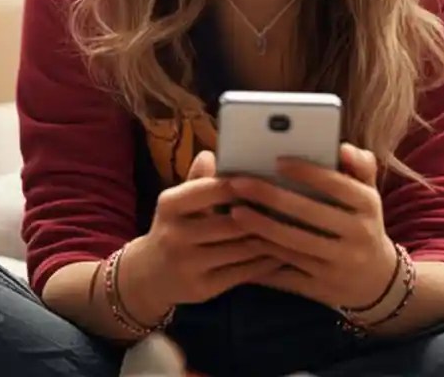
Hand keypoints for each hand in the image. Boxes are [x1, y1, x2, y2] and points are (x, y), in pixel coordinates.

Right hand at [118, 151, 280, 319]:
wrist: (148, 276)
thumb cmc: (174, 229)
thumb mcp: (178, 203)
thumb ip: (199, 180)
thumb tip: (214, 153)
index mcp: (170, 204)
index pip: (213, 189)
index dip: (245, 185)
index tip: (270, 179)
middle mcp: (175, 234)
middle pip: (234, 222)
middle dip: (265, 214)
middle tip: (295, 205)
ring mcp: (188, 264)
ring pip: (242, 249)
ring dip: (271, 238)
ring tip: (295, 227)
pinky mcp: (202, 288)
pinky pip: (243, 273)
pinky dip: (266, 262)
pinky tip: (282, 253)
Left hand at [228, 144, 398, 309]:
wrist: (378, 281)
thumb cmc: (363, 225)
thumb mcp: (368, 196)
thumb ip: (359, 167)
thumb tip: (343, 147)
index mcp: (368, 207)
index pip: (337, 185)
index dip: (307, 173)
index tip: (276, 161)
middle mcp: (358, 236)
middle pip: (308, 214)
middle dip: (270, 197)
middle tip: (238, 184)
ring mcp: (339, 265)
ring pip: (293, 245)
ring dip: (260, 228)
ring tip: (234, 212)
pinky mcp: (321, 289)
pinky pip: (286, 274)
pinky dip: (262, 261)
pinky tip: (240, 245)